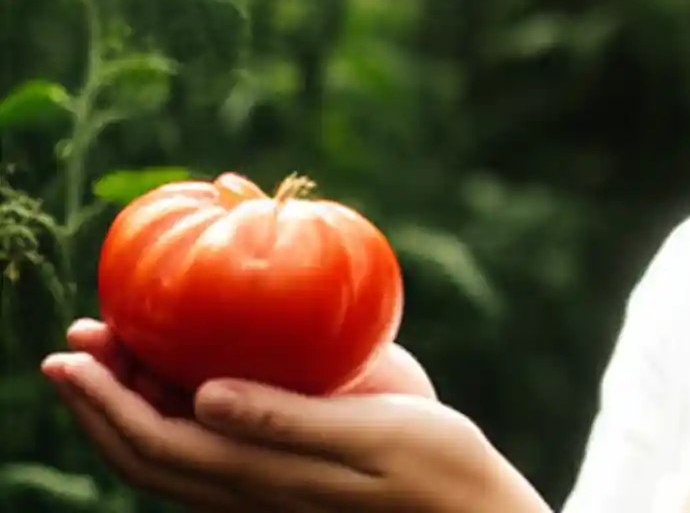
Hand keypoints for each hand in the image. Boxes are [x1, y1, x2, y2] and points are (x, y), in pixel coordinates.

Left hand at [42, 320, 549, 512]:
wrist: (468, 511)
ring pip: (168, 462)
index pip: (154, 439)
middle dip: (98, 402)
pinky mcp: (281, 488)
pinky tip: (182, 384)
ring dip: (127, 410)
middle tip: (75, 343)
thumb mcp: (368, 433)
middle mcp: (247, 494)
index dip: (103, 398)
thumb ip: (285, 418)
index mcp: (260, 476)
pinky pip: (202, 457)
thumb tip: (204, 396)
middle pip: (145, 456)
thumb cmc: (432, 465)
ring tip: (113, 357)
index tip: (71, 348)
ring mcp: (261, 496)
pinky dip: (170, 419)